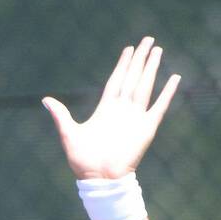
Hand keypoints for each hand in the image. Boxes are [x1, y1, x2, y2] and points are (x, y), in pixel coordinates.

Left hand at [41, 35, 180, 179]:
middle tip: (148, 40)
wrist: (100, 179)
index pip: (116, 80)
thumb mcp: (69, 134)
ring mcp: (135, 117)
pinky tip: (175, 79)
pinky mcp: (146, 128)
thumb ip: (61, 115)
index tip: (129, 49)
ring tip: (158, 50)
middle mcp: (122, 110)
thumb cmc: (83, 161)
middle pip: (133, 77)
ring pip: (145, 85)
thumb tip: (46, 100)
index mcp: (106, 109)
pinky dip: (167, 93)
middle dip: (140, 58)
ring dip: (151, 68)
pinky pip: (159, 107)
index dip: (123, 64)